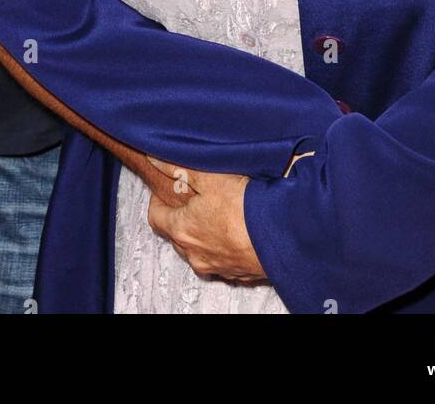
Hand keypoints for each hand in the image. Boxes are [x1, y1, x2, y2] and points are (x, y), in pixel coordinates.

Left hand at [145, 156, 267, 283]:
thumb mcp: (210, 179)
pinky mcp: (237, 274)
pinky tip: (237, 233)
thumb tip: (155, 160)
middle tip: (192, 201)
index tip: (162, 193)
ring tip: (217, 216)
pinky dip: (224, 247)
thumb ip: (180, 169)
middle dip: (181, 219)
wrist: (279, 237)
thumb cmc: (243, 208)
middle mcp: (194, 254)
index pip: (155, 218)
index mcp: (182, 230)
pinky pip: (222, 260)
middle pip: (177, 236)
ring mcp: (216, 267)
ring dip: (202, 235)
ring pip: (199, 251)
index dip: (157, 203)